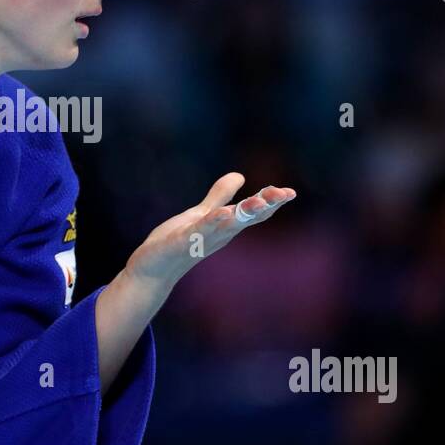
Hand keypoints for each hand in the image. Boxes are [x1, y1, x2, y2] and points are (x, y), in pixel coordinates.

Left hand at [123, 173, 295, 287]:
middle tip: (285, 194)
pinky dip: (208, 224)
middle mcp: (218, 234)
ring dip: (241, 213)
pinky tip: (218, 214)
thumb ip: (220, 195)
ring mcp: (200, 240)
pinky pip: (196, 233)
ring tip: (258, 201)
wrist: (154, 269)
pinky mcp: (180, 243)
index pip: (252, 214)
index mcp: (225, 226)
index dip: (271, 203)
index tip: (290, 192)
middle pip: (245, 218)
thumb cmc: (180, 241)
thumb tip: (240, 175)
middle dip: (264, 205)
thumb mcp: (202, 213)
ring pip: (225, 225)